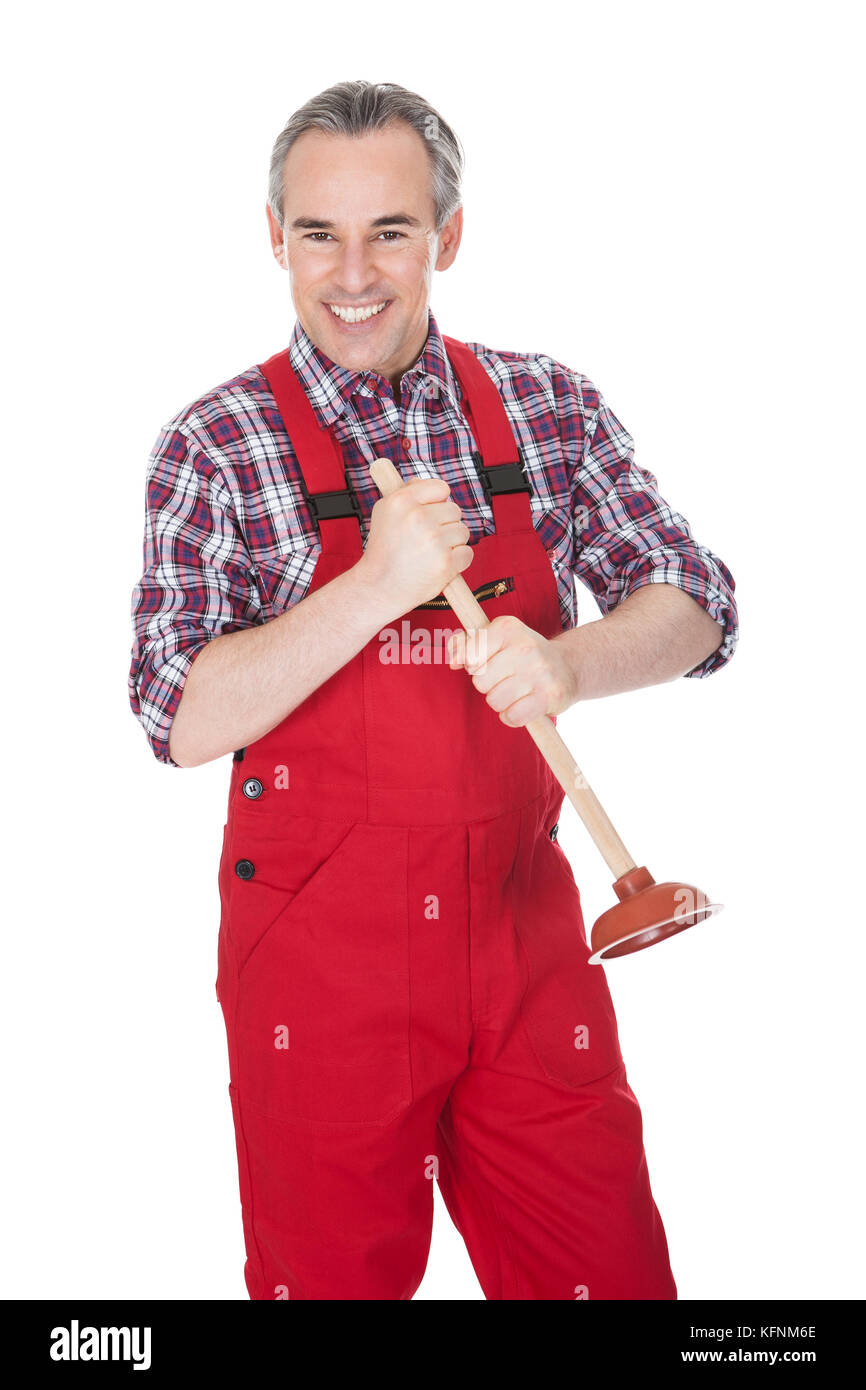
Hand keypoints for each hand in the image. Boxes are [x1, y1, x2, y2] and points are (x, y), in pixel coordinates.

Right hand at [359, 477, 472, 615]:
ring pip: (463, 531)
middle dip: (445, 524)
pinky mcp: (445, 562)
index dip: (437, 502)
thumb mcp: (384, 511)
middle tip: (426, 539)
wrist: (379, 587)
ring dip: (452, 543)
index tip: (429, 513)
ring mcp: (433, 540)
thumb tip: (425, 483)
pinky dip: (458, 561)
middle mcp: (418, 517)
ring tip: (430, 553)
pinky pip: (467, 553)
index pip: (441, 488)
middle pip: (455, 510)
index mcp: (402, 501)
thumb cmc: (383, 551)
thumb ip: (406, 493)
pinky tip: (438, 564)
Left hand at [447, 616, 577, 725]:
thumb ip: (466, 643)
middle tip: (506, 678)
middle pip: (480, 682)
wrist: (567, 666)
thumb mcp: (495, 638)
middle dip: (488, 685)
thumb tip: (453, 660)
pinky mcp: (550, 696)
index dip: (473, 664)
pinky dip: (512, 716)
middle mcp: (525, 647)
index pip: (469, 656)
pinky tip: (522, 705)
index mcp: (507, 628)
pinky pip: (512, 716)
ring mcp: (539, 672)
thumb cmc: (522, 654)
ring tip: (516, 691)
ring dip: (501, 702)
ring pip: (494, 701)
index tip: (488, 662)